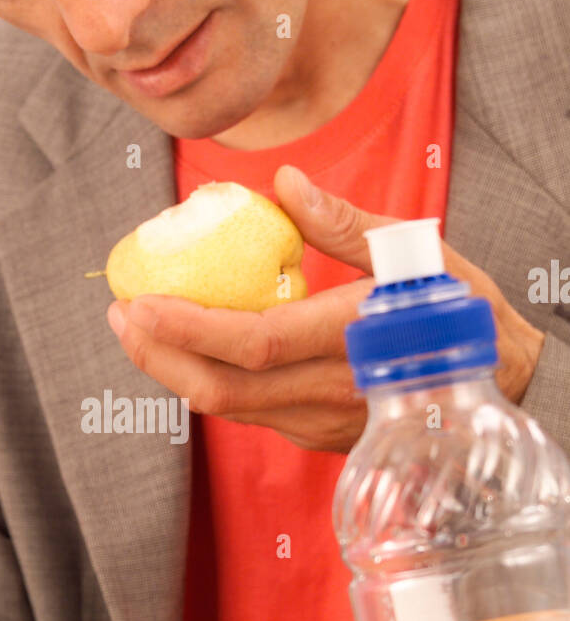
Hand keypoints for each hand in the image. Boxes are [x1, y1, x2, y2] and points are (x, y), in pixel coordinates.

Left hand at [108, 166, 545, 452]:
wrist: (501, 380)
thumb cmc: (458, 306)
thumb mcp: (418, 251)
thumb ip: (345, 223)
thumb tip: (282, 184)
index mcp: (354, 336)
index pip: (251, 343)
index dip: (186, 329)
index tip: (137, 302)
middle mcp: (332, 389)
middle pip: (221, 389)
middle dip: (157, 355)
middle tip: (120, 313)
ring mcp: (322, 422)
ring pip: (229, 408)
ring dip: (174, 370)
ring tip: (140, 328)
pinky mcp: (318, 436)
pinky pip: (249, 412)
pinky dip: (209, 380)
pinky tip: (190, 349)